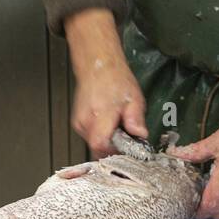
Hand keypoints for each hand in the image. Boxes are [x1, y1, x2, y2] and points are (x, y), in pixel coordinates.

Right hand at [64, 9, 146, 155]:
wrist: (98, 65)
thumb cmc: (115, 80)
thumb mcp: (134, 99)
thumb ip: (136, 119)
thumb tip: (140, 134)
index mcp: (99, 115)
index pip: (100, 146)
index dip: (114, 152)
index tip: (126, 149)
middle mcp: (85, 121)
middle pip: (98, 148)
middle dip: (114, 148)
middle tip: (126, 137)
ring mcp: (79, 123)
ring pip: (94, 144)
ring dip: (108, 142)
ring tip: (118, 127)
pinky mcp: (78, 124)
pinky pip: (91, 138)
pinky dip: (102, 136)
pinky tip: (109, 125)